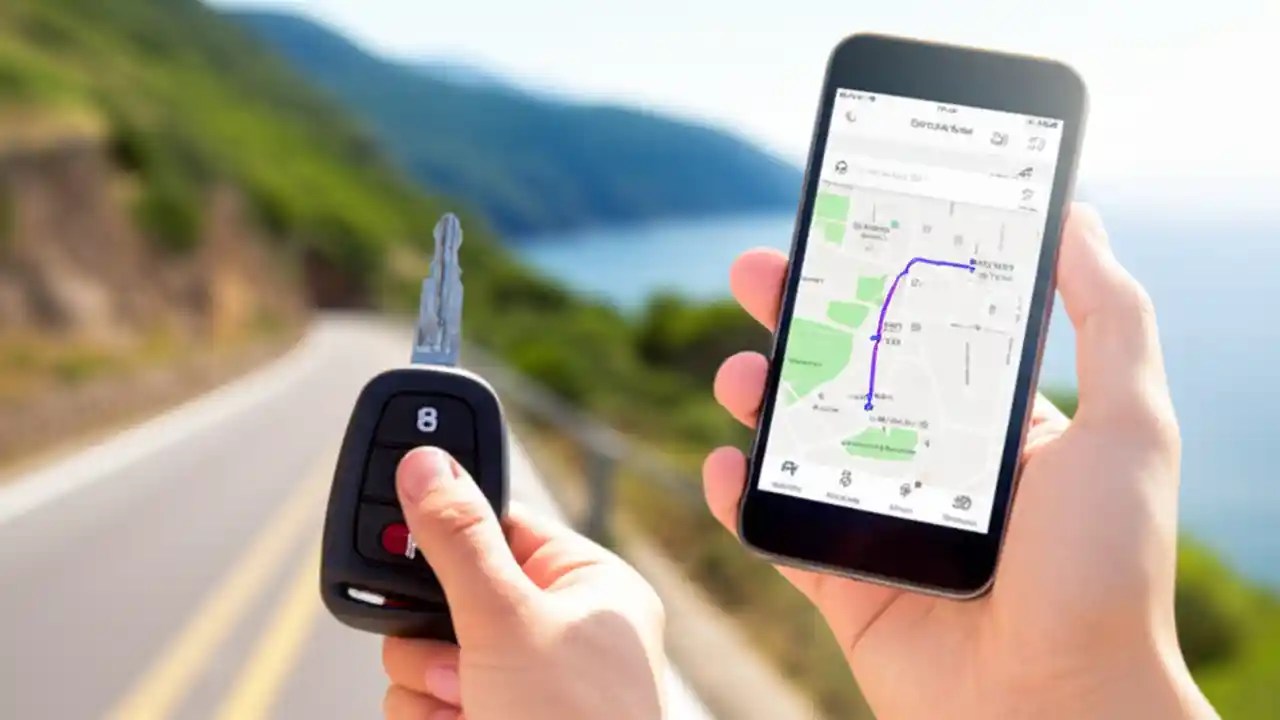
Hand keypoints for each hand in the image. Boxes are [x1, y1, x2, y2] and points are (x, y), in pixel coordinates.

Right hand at [381, 447, 665, 719]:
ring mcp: (521, 683)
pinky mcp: (488, 719)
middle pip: (449, 589)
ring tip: (471, 704)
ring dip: (431, 681)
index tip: (402, 530)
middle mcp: (556, 631)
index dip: (450, 532)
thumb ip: (457, 541)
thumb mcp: (509, 622)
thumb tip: (425, 463)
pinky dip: (430, 716)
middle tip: (460, 655)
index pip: (501, 524)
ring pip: (428, 647)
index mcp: (588, 587)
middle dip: (437, 630)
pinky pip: (424, 697)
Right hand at [704, 205, 1216, 718]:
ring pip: (799, 445)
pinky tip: (726, 466)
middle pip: (847, 375)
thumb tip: (1076, 217)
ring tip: (737, 376)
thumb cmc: (1105, 571)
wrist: (1055, 708)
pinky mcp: (842, 581)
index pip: (924, 333)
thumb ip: (1107, 319)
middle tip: (753, 274)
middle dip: (798, 321)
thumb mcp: (1128, 427)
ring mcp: (881, 521)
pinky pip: (775, 531)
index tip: (839, 233)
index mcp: (996, 428)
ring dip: (759, 401)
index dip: (878, 282)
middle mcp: (934, 466)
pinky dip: (739, 497)